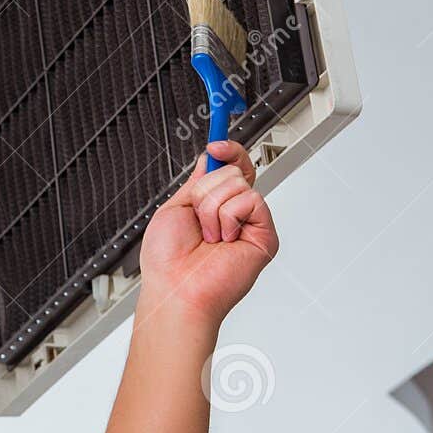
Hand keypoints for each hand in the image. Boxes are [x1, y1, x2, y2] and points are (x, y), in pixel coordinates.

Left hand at [138, 140, 277, 324]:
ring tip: (208, 237)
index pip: (232, 167)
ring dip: (211, 209)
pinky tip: (223, 240)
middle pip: (231, 170)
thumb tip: (209, 157)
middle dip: (204, 192)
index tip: (216, 144)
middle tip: (198, 222)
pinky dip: (227, 218)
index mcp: (214, 206)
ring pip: (237, 183)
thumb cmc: (167, 260)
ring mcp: (251, 223)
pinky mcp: (265, 234)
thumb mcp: (175, 208)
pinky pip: (250, 200)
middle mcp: (236, 213)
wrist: (175, 288)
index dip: (228, 151)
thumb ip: (196, 181)